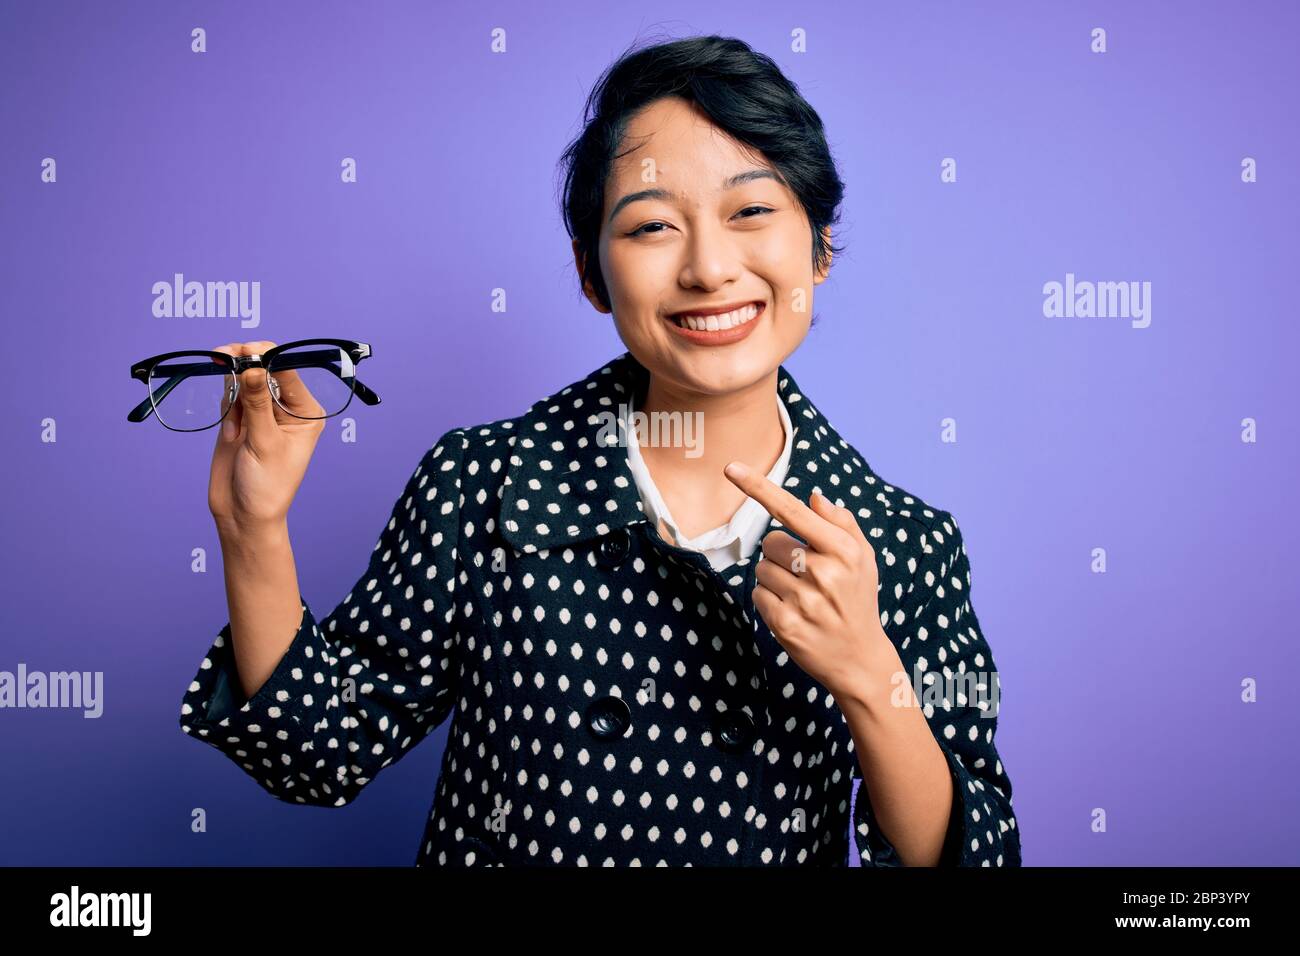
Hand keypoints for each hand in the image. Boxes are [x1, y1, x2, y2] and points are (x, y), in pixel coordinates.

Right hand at [208, 341, 327, 534]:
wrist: (242, 515)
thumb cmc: (267, 486)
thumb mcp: (263, 442)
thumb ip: (256, 402)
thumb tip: (253, 364)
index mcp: (306, 412)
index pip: (288, 372)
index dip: (267, 356)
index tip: (246, 349)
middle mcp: (287, 408)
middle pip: (265, 369)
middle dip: (244, 366)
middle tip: (223, 356)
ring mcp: (262, 411)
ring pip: (244, 379)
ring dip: (234, 393)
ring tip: (235, 427)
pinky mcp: (240, 417)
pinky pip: (230, 394)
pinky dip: (226, 406)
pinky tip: (230, 433)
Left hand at [723, 460, 900, 702]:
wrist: (860, 659)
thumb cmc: (857, 600)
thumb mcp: (864, 558)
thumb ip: (841, 524)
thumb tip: (814, 497)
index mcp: (843, 549)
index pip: (793, 510)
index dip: (759, 487)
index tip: (731, 467)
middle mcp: (824, 572)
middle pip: (770, 542)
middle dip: (781, 555)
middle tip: (805, 576)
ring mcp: (804, 600)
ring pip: (761, 569)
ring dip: (775, 579)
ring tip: (802, 597)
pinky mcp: (785, 624)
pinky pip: (757, 595)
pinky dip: (769, 601)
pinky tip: (793, 613)